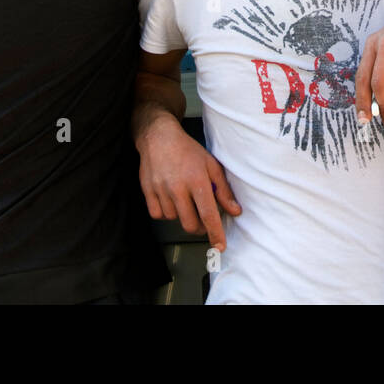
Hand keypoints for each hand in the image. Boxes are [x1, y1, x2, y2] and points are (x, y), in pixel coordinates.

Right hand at [137, 113, 240, 250]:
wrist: (159, 138)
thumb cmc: (188, 151)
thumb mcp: (212, 165)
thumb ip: (223, 190)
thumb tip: (235, 211)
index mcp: (197, 180)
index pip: (208, 214)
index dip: (215, 233)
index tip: (219, 245)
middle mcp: (178, 188)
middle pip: (190, 223)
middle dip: (199, 227)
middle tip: (203, 220)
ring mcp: (161, 191)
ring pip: (174, 219)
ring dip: (182, 216)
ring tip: (184, 199)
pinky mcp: (148, 192)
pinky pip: (158, 214)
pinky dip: (165, 212)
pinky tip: (171, 200)